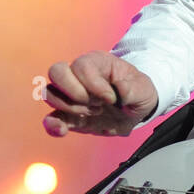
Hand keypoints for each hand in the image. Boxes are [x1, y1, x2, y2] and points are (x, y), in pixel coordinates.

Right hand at [42, 51, 157, 137]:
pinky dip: (53, 125)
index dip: (95, 84)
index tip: (112, 98)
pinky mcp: (68, 115)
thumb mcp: (144, 88)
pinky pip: (50, 118)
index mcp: (97, 62)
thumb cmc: (138, 92)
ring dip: (71, 108)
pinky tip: (63, 130)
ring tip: (94, 113)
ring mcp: (70, 95)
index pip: (81, 66)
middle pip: (56, 72)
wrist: (136, 110)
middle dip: (76, 92)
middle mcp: (78, 75)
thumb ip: (134, 89)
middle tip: (98, 104)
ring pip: (50, 94)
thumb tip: (120, 89)